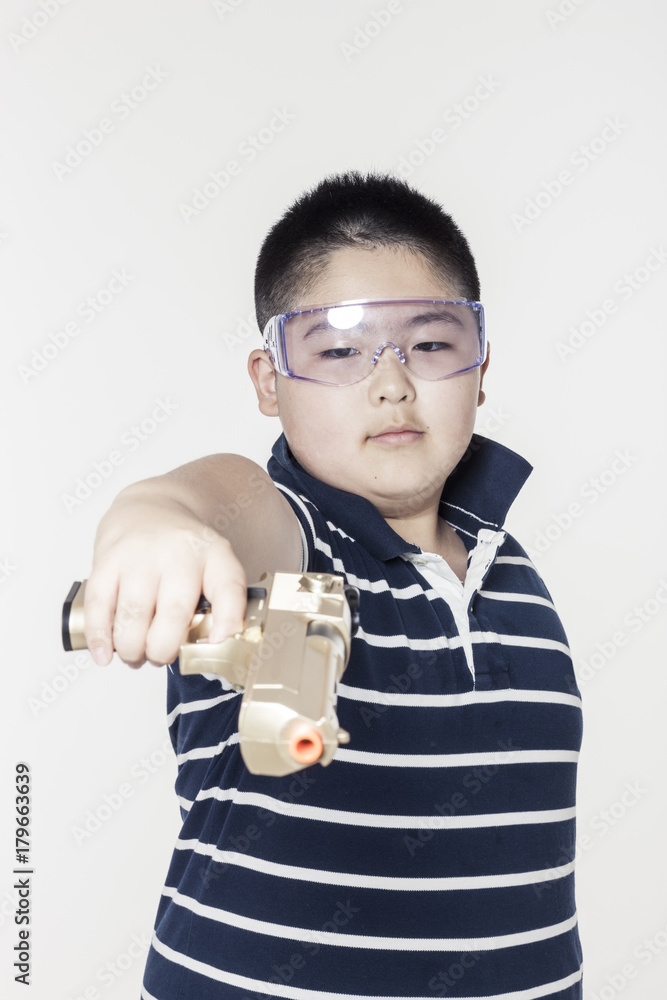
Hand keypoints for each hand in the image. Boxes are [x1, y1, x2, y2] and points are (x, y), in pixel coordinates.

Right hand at [83, 490, 247, 667]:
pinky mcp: (107, 558)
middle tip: (160, 656)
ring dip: (132, 648)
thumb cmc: (183, 549)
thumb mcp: (216, 565)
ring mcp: (140, 554)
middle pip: (173, 613)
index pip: (228, 586)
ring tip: (134, 654)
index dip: (227, 619)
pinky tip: (105, 653)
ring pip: (133, 614)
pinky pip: (99, 604)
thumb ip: (224, 603)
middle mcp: (178, 552)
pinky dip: (99, 636)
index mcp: (213, 555)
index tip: (217, 643)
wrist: (150, 507)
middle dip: (163, 650)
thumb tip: (215, 645)